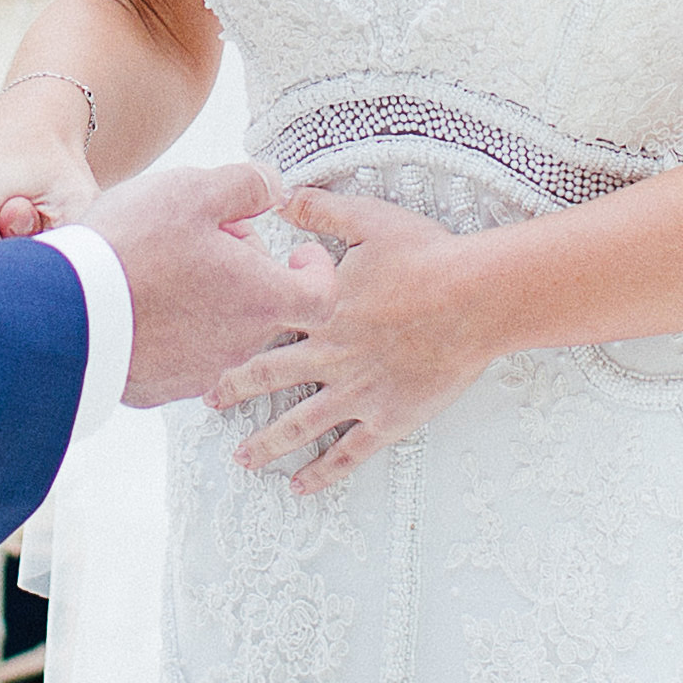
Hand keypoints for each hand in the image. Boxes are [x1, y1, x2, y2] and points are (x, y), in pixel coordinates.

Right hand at [86, 161, 333, 406]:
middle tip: (204, 238)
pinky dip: (171, 328)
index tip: (299, 252)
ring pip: (221, 329)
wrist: (63, 313)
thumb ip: (247, 184)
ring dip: (208, 299)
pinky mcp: (159, 387)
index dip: (317, 270)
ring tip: (163, 264)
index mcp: (261, 299)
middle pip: (264, 306)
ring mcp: (199, 372)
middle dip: (246, 270)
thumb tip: (274, 186)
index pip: (322, 296)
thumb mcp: (194, 190)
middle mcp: (239, 345)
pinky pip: (179, 354)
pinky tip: (137, 299)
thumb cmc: (132, 249)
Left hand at [220, 186, 501, 495]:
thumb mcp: (369, 220)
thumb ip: (321, 211)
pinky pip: (348, 453)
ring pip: (300, 425)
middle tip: (208, 403)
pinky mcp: (388, 418)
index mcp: (322, 311)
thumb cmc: (429, 255)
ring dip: (267, 444)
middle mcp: (331, 356)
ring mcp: (358, 392)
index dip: (234, 333)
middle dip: (235, 390)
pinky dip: (323, 472)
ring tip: (244, 459)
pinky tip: (303, 486)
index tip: (206, 339)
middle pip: (270, 378)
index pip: (265, 326)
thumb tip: (283, 197)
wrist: (476, 297)